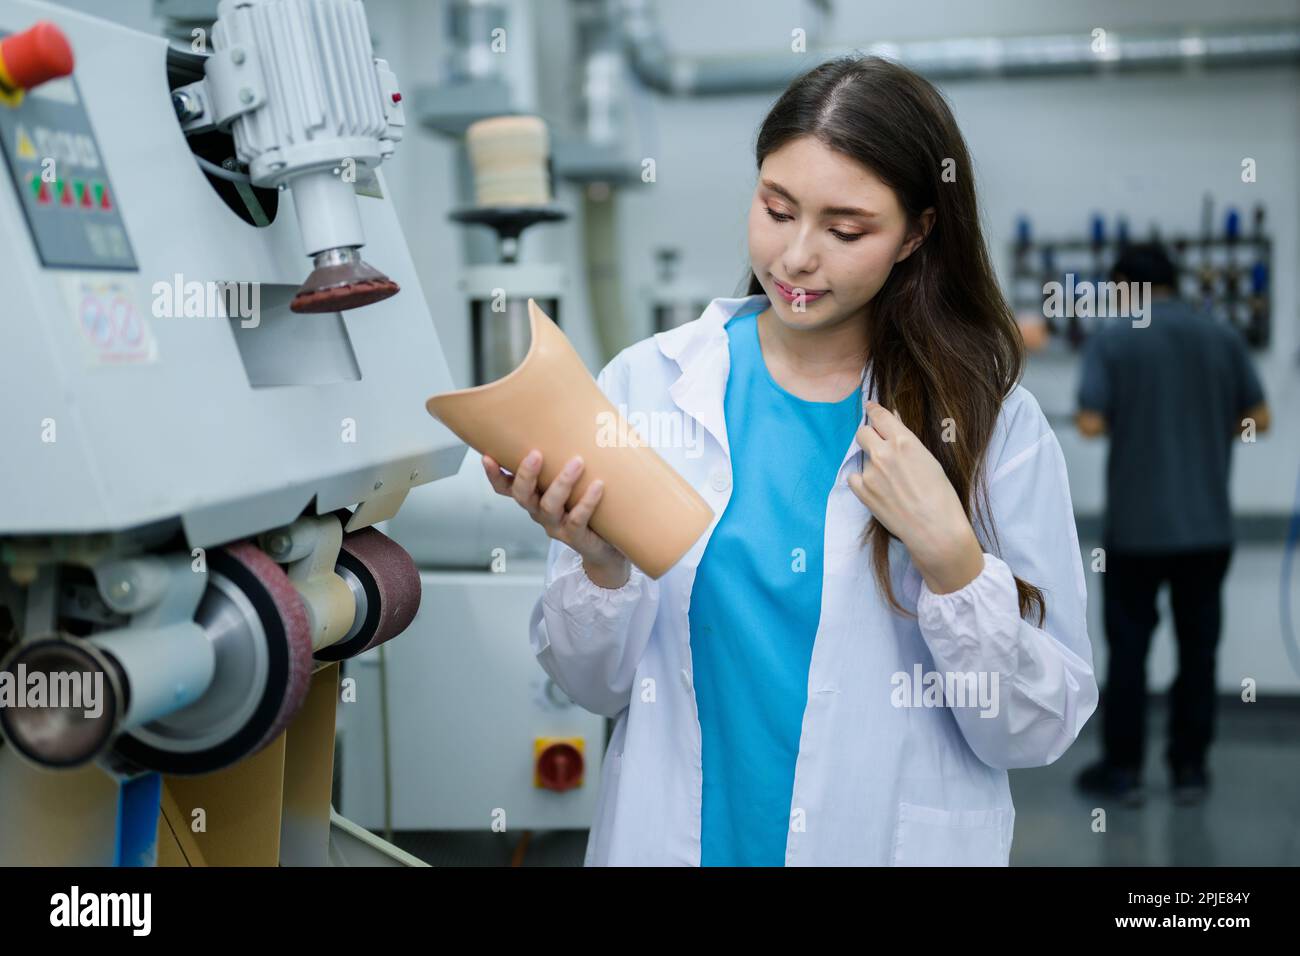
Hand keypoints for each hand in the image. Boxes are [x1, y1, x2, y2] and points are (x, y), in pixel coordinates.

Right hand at [483, 449, 629, 586]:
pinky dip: (586, 502)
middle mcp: (538, 511)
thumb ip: (566, 458)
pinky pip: (577, 519)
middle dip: (526, 474)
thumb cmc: (587, 506)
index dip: (494, 475)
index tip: (487, 456)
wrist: (605, 546)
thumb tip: (574, 415)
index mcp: (533, 497)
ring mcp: (555, 525)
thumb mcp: (571, 482)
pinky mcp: (575, 537)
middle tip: (536, 454)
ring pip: (549, 505)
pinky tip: (597, 486)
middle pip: (522, 494)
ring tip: (577, 462)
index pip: (505, 487)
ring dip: (561, 482)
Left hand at [847, 402, 984, 593]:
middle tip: (877, 445)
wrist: (934, 528)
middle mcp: (883, 453)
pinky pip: (854, 478)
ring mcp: (870, 473)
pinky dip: (862, 481)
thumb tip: (893, 429)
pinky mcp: (862, 491)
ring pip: (862, 458)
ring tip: (889, 482)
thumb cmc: (940, 495)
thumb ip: (906, 443)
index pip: (880, 416)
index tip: (870, 409)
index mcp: (903, 441)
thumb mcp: (928, 459)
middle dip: (868, 436)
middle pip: (862, 432)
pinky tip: (878, 490)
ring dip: (871, 464)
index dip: (874, 411)